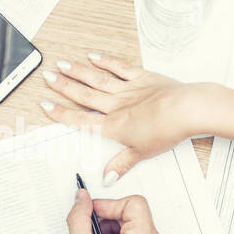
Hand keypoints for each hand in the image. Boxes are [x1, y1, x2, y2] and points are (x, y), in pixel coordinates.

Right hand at [41, 54, 206, 182]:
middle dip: (63, 86)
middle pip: (83, 95)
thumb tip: (108, 177)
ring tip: (62, 64)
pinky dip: (105, 61)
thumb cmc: (167, 131)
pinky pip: (119, 67)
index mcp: (114, 126)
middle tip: (47, 77)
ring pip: (96, 79)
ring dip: (78, 71)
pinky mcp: (142, 77)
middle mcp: (116, 105)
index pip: (80, 120)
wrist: (186, 110)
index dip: (61, 113)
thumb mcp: (142, 153)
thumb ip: (122, 164)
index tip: (46, 105)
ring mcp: (128, 89)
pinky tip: (93, 56)